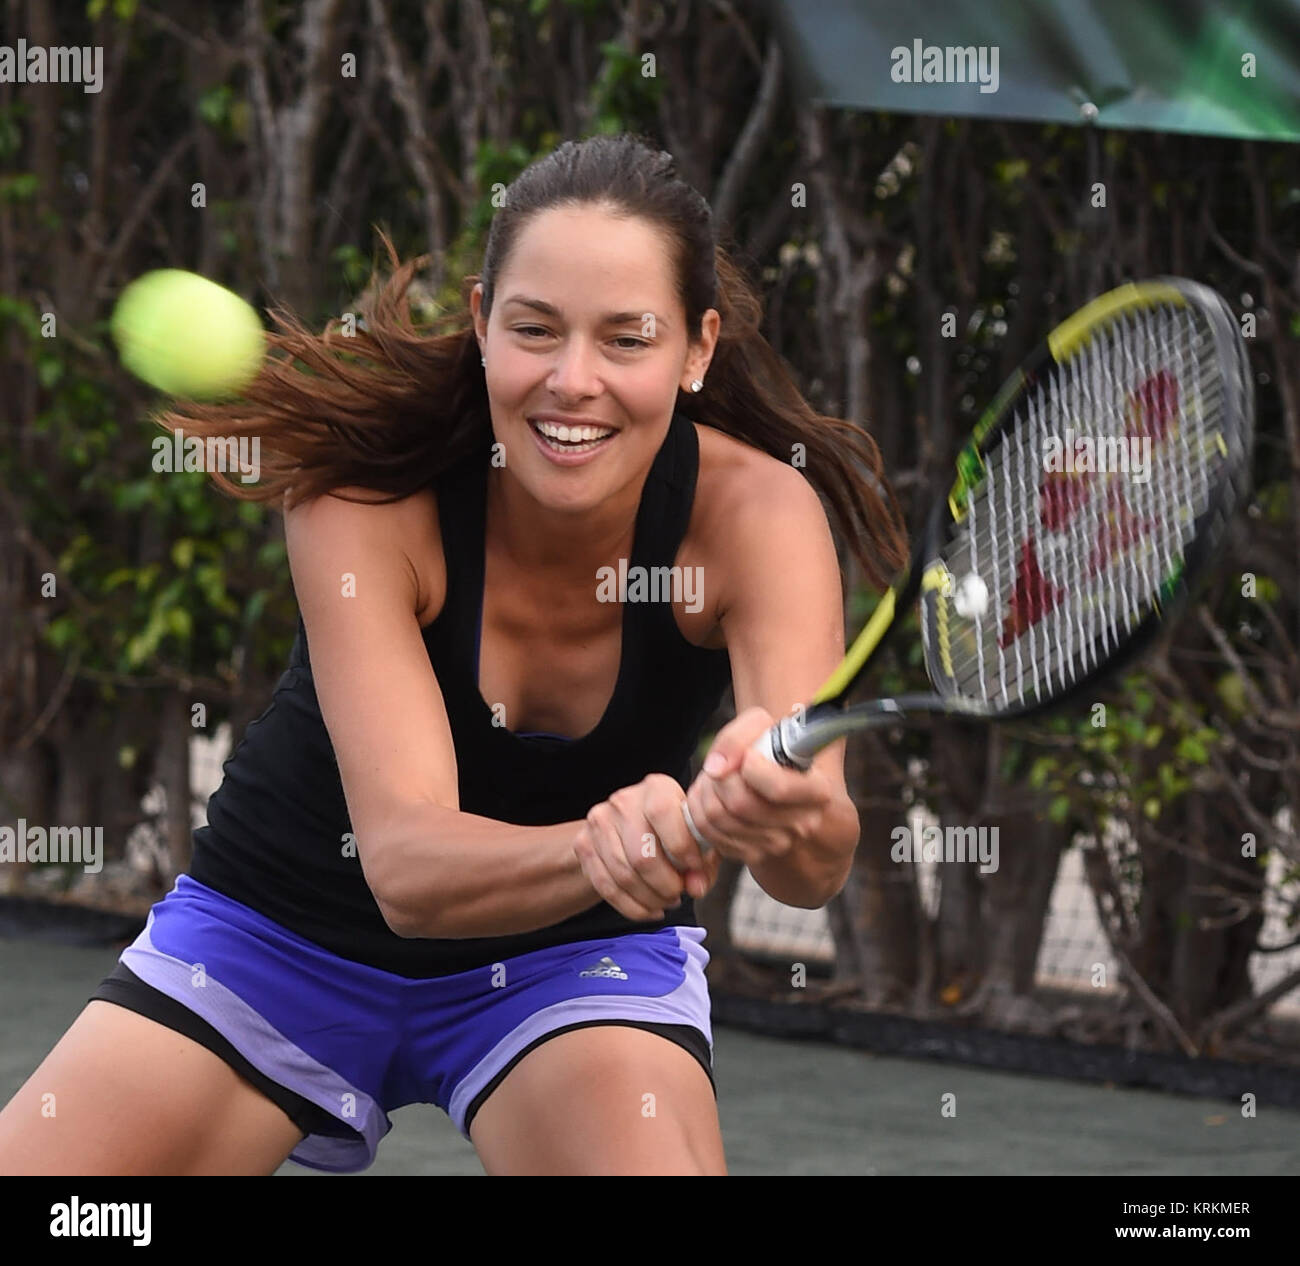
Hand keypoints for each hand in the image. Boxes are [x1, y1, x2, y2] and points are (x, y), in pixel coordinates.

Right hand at [574, 773, 720, 921]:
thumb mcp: (696, 839)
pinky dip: (632, 907)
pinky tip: (649, 909)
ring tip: (666, 901)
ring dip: (650, 899)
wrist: (628, 827)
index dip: (681, 847)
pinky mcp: (583, 844)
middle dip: (666, 885)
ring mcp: (599, 822)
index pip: (662, 812)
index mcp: (656, 787)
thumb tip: (696, 887)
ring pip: (624, 876)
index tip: (695, 868)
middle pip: (642, 855)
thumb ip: (704, 864)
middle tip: (679, 893)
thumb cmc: (673, 832)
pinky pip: (607, 887)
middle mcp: (624, 800)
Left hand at [682, 706, 833, 869]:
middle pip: (741, 803)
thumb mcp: (767, 729)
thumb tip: (717, 767)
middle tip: (722, 765)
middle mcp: (801, 824)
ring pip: (719, 817)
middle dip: (720, 778)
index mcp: (817, 792)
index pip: (778, 788)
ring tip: (715, 779)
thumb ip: (740, 736)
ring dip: (706, 791)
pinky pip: (709, 832)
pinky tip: (712, 796)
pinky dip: (700, 809)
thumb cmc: (775, 756)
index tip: (746, 756)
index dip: (750, 767)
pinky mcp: (753, 856)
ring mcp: (777, 844)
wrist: (783, 790)